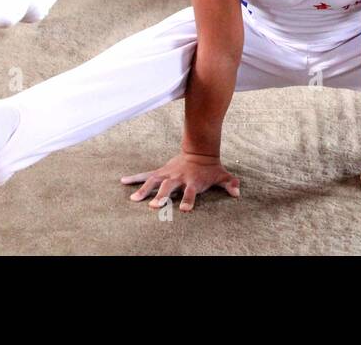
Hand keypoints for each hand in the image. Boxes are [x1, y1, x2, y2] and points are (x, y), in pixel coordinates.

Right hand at [122, 152, 239, 211]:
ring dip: (144, 190)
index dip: (189, 200)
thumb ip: (229, 183)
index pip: (191, 192)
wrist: (199, 151)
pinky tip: (122, 181)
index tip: (186, 210)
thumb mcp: (221, 175)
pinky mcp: (161, 172)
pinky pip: (145, 175)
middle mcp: (179, 178)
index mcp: (193, 181)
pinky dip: (134, 178)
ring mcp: (168, 174)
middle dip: (162, 196)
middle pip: (170, 188)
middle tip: (155, 206)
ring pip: (154, 182)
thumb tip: (237, 192)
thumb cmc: (210, 168)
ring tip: (134, 199)